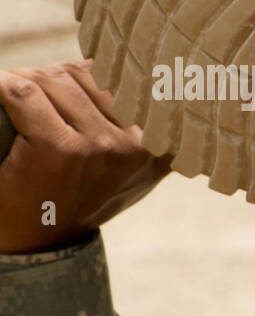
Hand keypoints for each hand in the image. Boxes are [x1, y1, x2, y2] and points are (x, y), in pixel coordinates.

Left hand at [0, 61, 170, 253]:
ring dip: (26, 82)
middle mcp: (138, 147)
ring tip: (19, 103)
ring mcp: (102, 147)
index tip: (86, 70)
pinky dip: (2, 88)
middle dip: (50, 79)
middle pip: (84, 74)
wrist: (39, 246)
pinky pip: (23, 94)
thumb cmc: (79, 201)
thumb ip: (151, 134)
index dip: (101, 69)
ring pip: (53, 78)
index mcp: (162, 150)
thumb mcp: (130, 170)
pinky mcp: (61, 149)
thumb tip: (176, 82)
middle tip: (32, 99)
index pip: (136, 79)